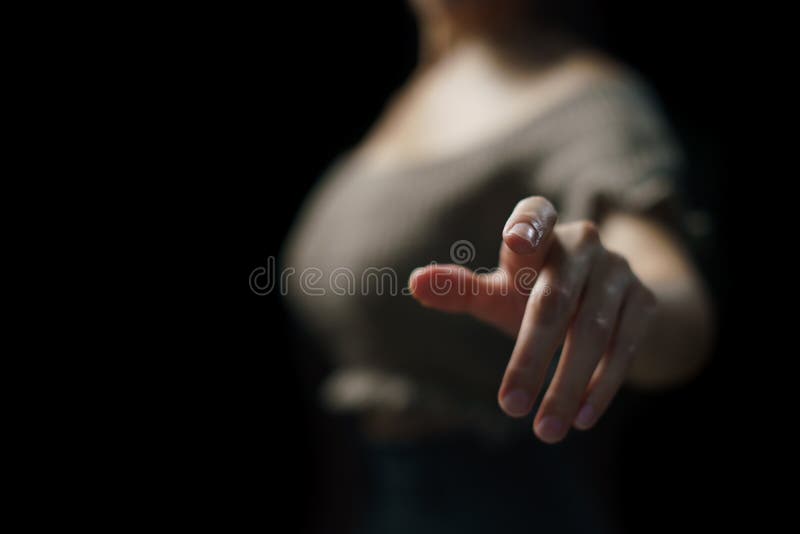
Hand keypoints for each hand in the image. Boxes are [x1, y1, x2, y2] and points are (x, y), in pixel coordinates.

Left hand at [409, 196, 657, 443]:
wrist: (610, 302)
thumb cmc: (536, 294)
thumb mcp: (500, 292)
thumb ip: (459, 290)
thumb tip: (415, 283)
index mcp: (542, 231)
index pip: (535, 217)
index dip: (528, 226)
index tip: (516, 241)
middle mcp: (584, 243)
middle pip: (554, 300)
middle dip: (531, 357)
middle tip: (509, 407)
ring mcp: (619, 271)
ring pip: (592, 331)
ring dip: (567, 385)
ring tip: (546, 431)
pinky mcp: (645, 301)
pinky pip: (624, 347)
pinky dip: (602, 385)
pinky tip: (581, 418)